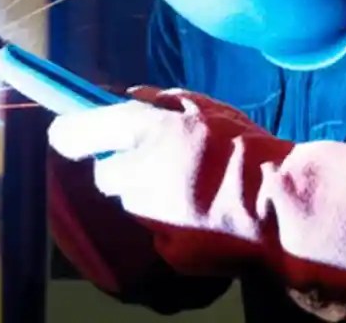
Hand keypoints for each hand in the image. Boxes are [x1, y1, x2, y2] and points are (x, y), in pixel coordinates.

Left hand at [48, 86, 291, 274]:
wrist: (280, 206)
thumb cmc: (244, 148)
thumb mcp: (204, 105)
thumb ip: (159, 101)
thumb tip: (126, 98)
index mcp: (146, 130)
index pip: (79, 131)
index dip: (69, 130)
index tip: (65, 129)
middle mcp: (137, 173)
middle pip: (108, 173)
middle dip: (126, 165)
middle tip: (159, 156)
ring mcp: (149, 214)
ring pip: (135, 201)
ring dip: (152, 192)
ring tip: (194, 184)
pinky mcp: (164, 248)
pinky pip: (158, 229)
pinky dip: (173, 221)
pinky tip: (204, 211)